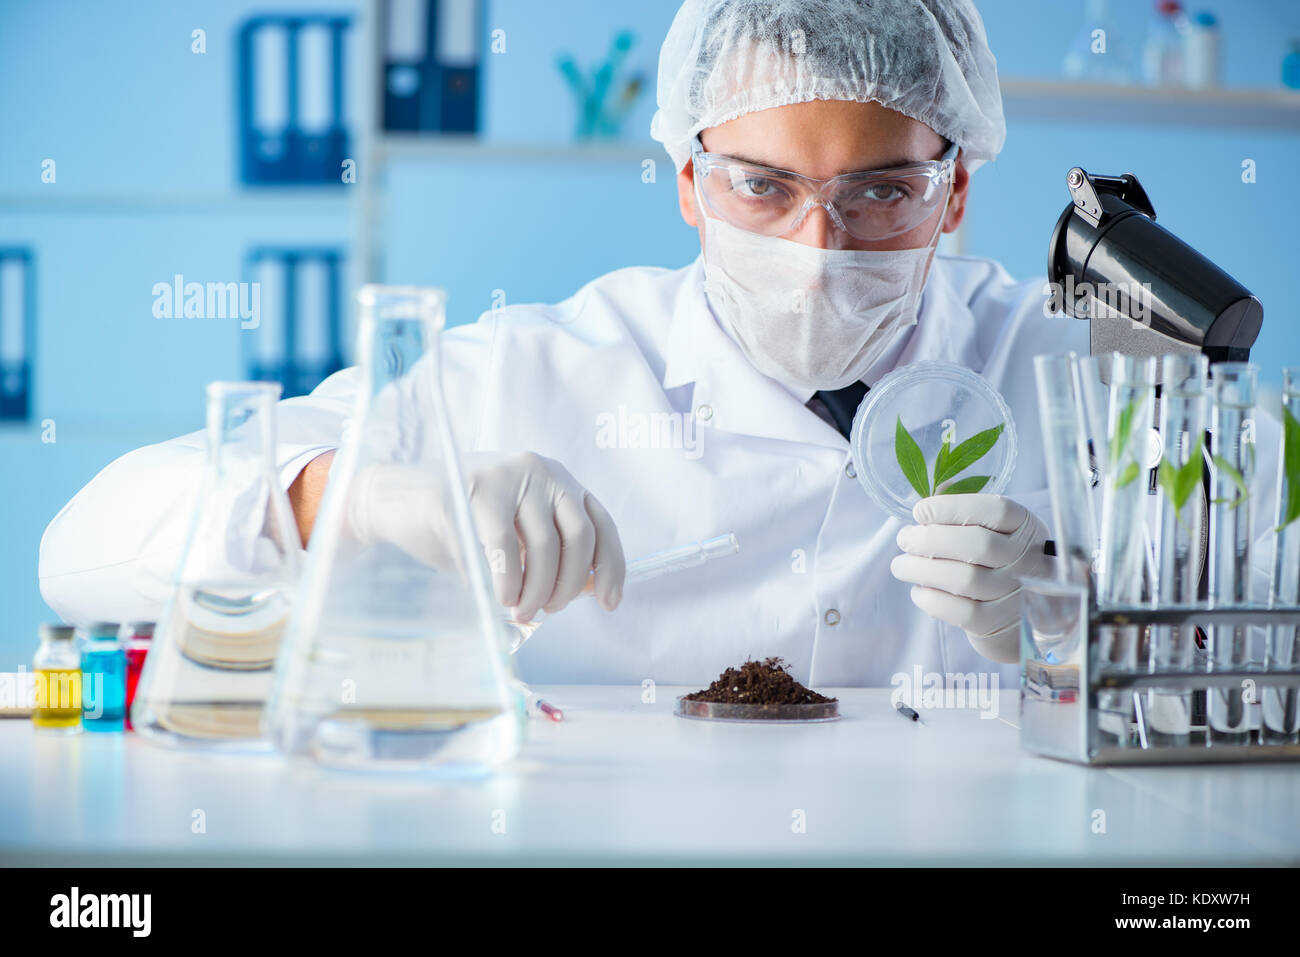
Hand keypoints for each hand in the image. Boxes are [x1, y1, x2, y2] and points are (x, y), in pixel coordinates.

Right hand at [347, 451, 625, 620]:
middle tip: (548, 609)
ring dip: (537, 590)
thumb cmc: (459, 526)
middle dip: (569, 584)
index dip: (610, 566)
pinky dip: (507, 583)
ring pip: (544, 546)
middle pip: (578, 536)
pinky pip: (504, 549)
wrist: (398, 501)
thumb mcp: (514, 537)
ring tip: (520, 610)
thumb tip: (585, 593)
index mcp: (558, 480)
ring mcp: (508, 476)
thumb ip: (549, 555)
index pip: (601, 524)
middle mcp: (540, 470)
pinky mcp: (474, 490)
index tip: (610, 603)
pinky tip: (501, 599)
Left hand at [889, 494, 1051, 663]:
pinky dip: (931, 599)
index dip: (951, 507)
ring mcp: (1015, 594)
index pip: (994, 510)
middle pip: (976, 545)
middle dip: (929, 540)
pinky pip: (959, 612)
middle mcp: (1026, 559)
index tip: (920, 511)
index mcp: (1025, 527)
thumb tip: (933, 490)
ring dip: (921, 569)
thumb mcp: (994, 530)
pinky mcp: (998, 624)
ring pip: (964, 579)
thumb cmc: (997, 562)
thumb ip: (964, 510)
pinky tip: (918, 590)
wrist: (1020, 616)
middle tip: (905, 539)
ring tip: (901, 565)